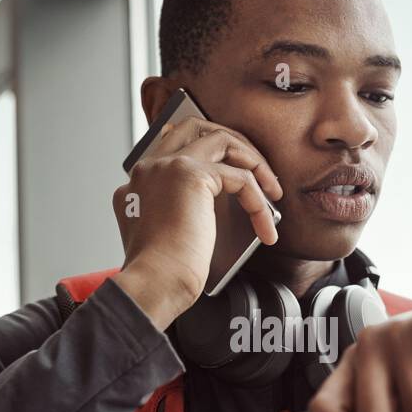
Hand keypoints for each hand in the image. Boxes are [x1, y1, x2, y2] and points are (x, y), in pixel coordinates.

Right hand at [112, 117, 283, 329]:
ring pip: (222, 140)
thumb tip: (204, 205)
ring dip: (253, 162)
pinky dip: (259, 201)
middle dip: (234, 143)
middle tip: (257, 170)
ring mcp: (169, 166)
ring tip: (272, 192)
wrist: (155, 283)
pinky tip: (266, 227)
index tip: (234, 164)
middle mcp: (150, 167)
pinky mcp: (192, 174)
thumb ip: (174, 209)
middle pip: (196, 128)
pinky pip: (240, 177)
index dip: (208, 149)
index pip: (173, 144)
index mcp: (139, 181)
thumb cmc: (162, 272)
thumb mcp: (161, 234)